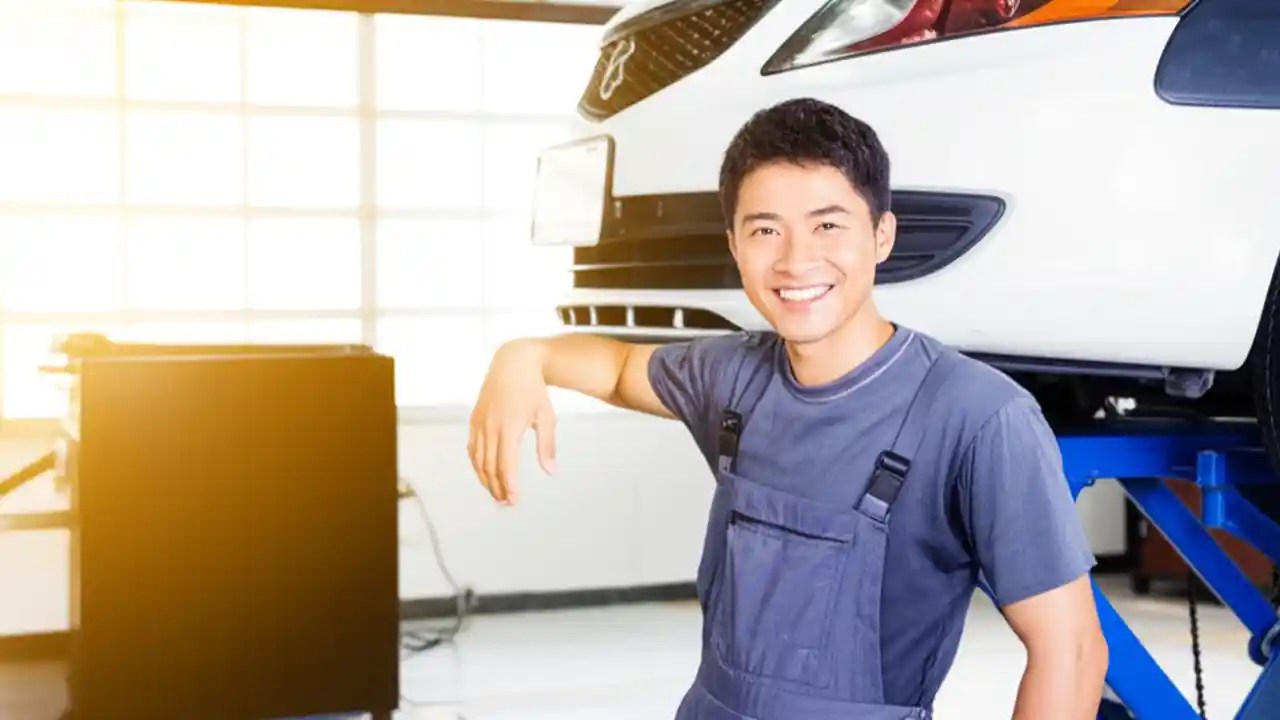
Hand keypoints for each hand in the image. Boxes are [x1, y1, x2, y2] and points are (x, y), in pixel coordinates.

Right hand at [468, 340, 556, 504]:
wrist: (514, 363)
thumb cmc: (534, 390)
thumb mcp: (546, 416)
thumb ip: (547, 445)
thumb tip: (550, 471)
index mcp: (509, 426)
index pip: (506, 465)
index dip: (509, 485)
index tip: (515, 500)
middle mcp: (490, 426)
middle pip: (490, 467)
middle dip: (497, 488)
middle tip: (507, 503)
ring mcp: (479, 423)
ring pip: (478, 460)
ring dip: (485, 480)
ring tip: (496, 494)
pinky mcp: (474, 419)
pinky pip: (472, 448)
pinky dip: (477, 465)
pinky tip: (485, 474)